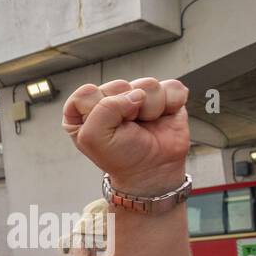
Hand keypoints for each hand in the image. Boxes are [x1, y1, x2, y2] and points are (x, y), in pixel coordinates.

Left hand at [62, 77, 189, 193]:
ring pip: (147, 85)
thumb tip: (134, 94)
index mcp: (84, 110)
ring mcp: (137, 95)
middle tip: (128, 128)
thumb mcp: (94, 140)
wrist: (153, 170)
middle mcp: (110, 99)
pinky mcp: (164, 95)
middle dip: (126, 109)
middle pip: (118, 85)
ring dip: (149, 110)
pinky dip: (170, 105)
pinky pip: (171, 87)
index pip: (87, 92)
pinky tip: (163, 118)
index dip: (99, 111)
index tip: (107, 128)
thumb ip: (103, 110)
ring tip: (145, 125)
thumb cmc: (121, 158)